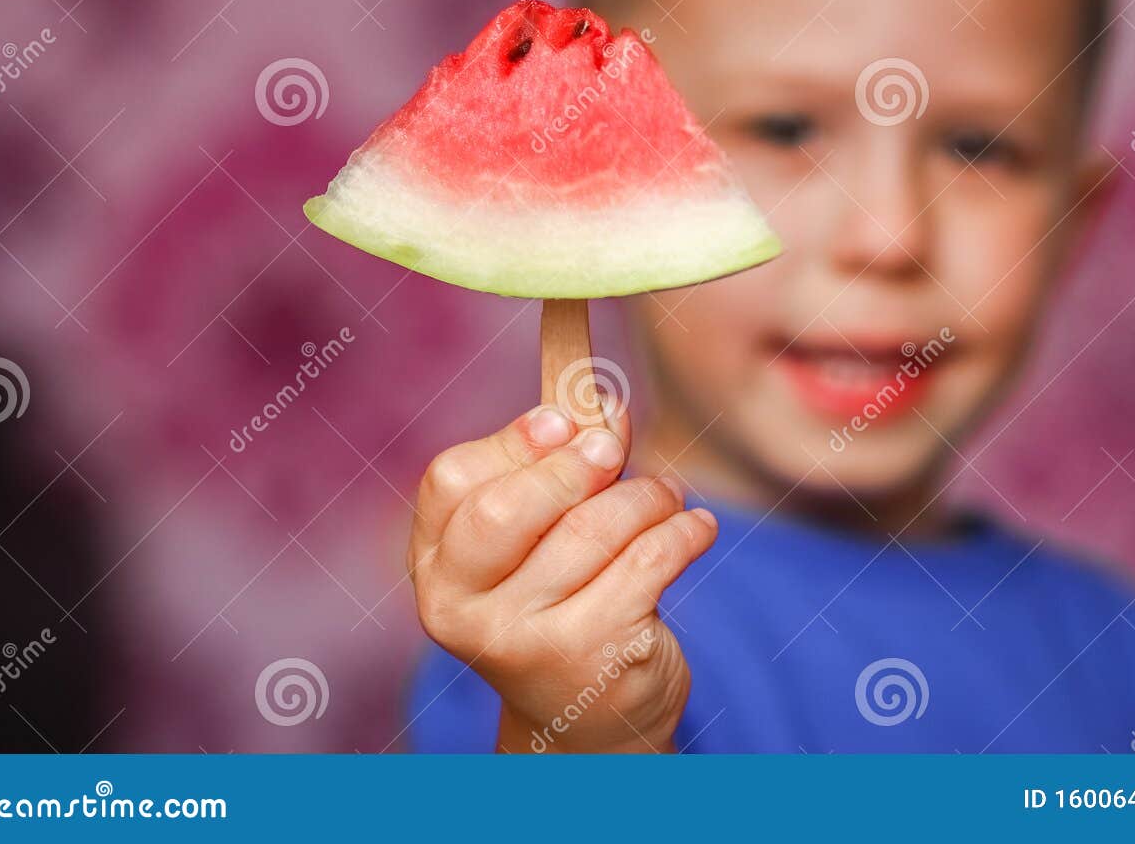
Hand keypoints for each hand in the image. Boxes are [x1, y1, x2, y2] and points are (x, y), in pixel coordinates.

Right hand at [407, 403, 716, 752]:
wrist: (586, 726)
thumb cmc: (561, 608)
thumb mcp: (540, 543)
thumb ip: (556, 473)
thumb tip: (601, 408)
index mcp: (437, 569)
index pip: (451, 481)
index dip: (512, 440)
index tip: (563, 420)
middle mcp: (463, 610)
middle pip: (508, 508)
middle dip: (573, 464)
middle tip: (615, 448)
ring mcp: (522, 640)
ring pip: (592, 527)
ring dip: (646, 496)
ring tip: (667, 495)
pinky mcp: (592, 654)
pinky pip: (648, 561)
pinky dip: (684, 531)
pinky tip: (697, 528)